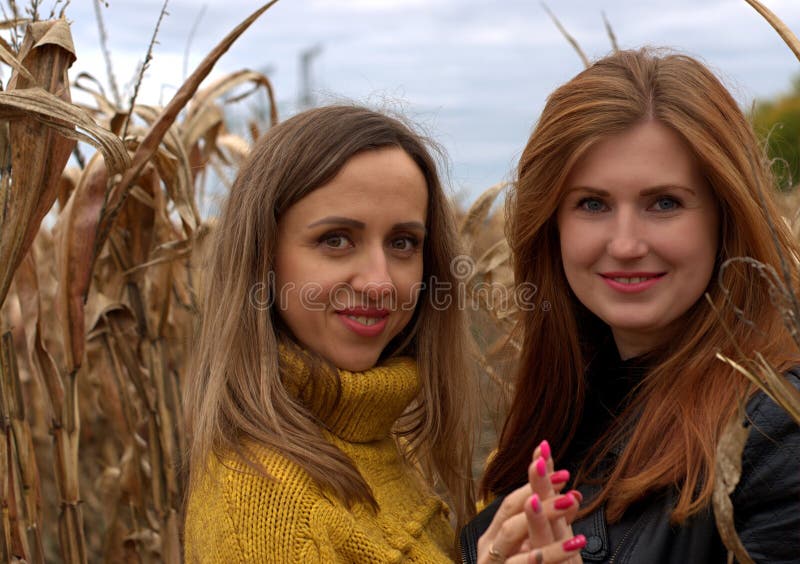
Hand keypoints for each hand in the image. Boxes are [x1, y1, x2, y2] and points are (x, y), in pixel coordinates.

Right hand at [477, 441, 584, 562]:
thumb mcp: (540, 550)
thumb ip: (554, 526)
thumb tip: (574, 496)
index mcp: (497, 536)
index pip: (513, 499)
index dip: (532, 479)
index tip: (552, 456)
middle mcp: (489, 547)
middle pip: (509, 510)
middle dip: (536, 490)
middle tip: (565, 477)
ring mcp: (493, 563)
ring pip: (512, 535)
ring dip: (543, 518)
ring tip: (569, 503)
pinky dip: (549, 554)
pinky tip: (574, 543)